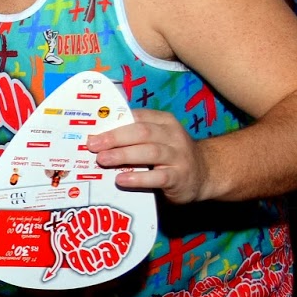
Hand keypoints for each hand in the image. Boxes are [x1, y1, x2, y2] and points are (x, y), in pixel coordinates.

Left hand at [85, 109, 208, 202]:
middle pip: (142, 132)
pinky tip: (121, 180)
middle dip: (115, 137)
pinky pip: (158, 177)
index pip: (137, 117)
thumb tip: (97, 140)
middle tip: (93, 145)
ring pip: (150, 152)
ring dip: (124, 155)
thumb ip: (133, 137)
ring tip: (103, 159)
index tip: (91, 130)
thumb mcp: (156, 139)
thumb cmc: (170, 155)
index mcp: (164, 122)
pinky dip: (139, 178)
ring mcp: (179, 156)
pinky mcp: (180, 178)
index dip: (113, 122)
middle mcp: (173, 136)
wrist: (204, 174)